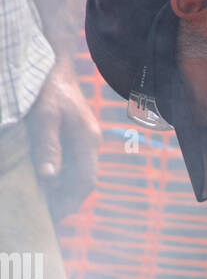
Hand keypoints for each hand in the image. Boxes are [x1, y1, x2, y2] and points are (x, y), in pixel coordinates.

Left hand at [26, 57, 100, 221]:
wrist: (54, 61)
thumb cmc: (47, 85)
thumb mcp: (43, 115)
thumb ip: (48, 146)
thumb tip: (48, 177)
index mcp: (87, 139)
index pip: (85, 181)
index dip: (70, 202)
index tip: (52, 217)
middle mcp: (91, 142)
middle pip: (84, 182)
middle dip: (66, 202)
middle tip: (45, 217)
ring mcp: (86, 138)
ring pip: (79, 174)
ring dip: (63, 191)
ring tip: (44, 205)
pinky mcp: (77, 135)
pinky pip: (73, 163)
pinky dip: (61, 177)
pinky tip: (47, 183)